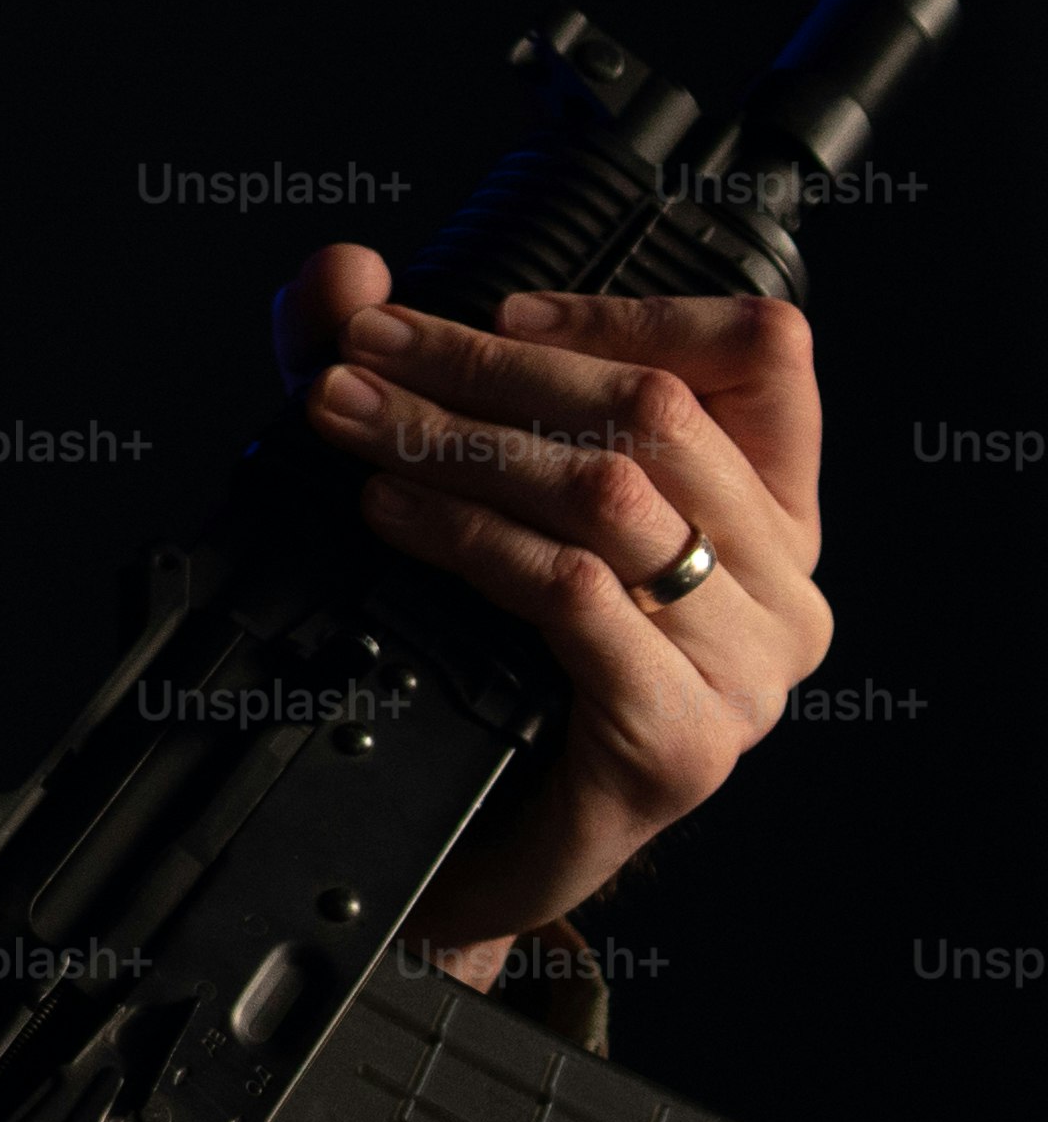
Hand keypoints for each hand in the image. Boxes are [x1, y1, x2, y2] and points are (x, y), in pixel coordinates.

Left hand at [271, 242, 831, 973]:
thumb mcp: (458, 498)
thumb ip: (403, 377)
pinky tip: (388, 515)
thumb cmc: (488, 670)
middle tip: (359, 351)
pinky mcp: (678, 740)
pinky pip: (570, 595)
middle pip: (655, 413)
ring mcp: (744, 668)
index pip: (765, 354)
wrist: (477, 851)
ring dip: (456, 441)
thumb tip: (341, 270)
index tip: (499, 308)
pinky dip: (465, 538)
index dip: (628, 309)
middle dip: (486, 366)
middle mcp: (780, 584)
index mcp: (765, 510)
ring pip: (607, 494)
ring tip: (347, 418)